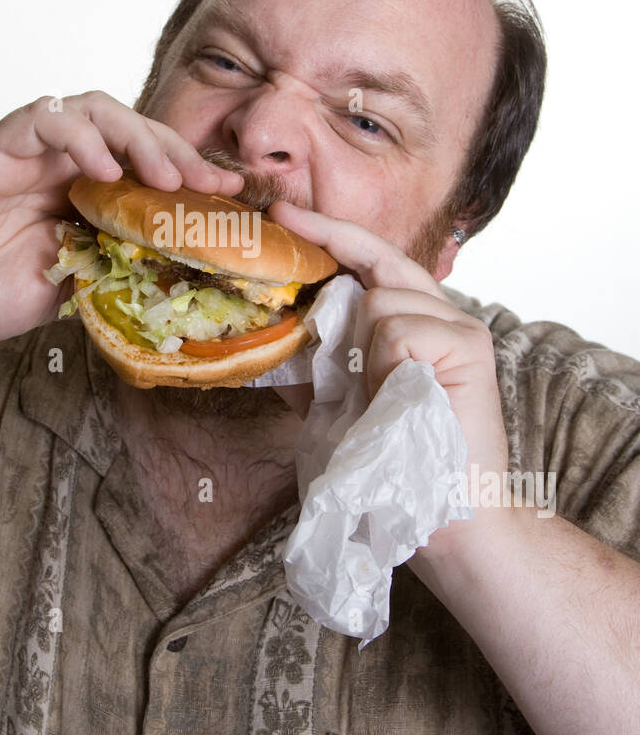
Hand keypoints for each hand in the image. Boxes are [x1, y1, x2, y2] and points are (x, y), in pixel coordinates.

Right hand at [0, 91, 243, 345]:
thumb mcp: (63, 293)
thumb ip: (107, 274)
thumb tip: (172, 280)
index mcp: (81, 193)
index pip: (147, 167)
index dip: (191, 176)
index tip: (233, 198)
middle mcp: (61, 163)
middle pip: (132, 129)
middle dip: (177, 152)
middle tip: (210, 183)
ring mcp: (29, 152)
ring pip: (95, 110)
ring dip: (138, 136)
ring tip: (165, 174)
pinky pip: (44, 118)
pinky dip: (80, 136)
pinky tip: (105, 169)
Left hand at [267, 200, 509, 558]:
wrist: (445, 521)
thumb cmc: (392, 467)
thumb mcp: (335, 408)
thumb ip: (312, 368)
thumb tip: (265, 338)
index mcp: (415, 320)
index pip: (372, 260)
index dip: (330, 235)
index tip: (282, 213)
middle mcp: (443, 312)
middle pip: (377, 262)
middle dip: (330, 244)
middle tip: (281, 218)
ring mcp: (461, 325)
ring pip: (381, 301)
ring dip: (362, 351)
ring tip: (380, 397)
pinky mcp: (470, 345)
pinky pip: (398, 329)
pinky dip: (383, 364)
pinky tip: (399, 397)